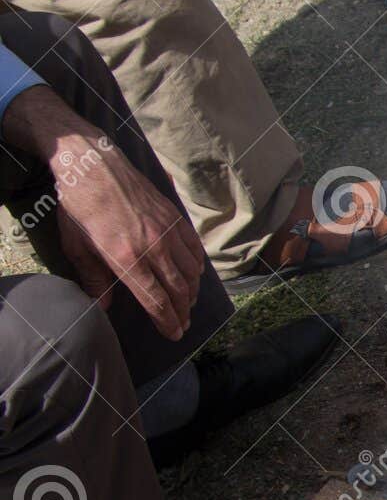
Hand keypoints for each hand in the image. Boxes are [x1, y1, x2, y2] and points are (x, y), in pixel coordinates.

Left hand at [1, 85, 205, 340]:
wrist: (94, 165)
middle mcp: (151, 247)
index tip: (173, 334)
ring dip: (191, 293)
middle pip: (178, 290)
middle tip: (183, 325)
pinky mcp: (175, 218)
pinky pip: (194, 250)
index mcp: (124, 257)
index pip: (154, 299)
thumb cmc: (79, 205)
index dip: (166, 321)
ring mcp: (167, 232)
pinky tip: (194, 276)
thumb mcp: (76, 244)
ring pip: (191, 273)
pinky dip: (197, 268)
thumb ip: (93, 277)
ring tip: (188, 304)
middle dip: (182, 313)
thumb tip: (104, 305)